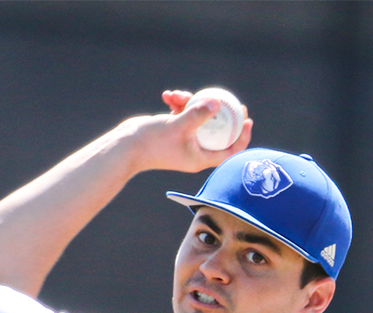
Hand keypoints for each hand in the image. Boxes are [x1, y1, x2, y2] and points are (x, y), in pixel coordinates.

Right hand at [121, 89, 254, 174]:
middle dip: (224, 116)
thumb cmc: (152, 141)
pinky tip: (168, 96)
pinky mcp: (173, 131)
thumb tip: (218, 102)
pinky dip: (177, 104)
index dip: (242, 136)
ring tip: (177, 95)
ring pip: (196, 119)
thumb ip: (198, 114)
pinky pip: (182, 114)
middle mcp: (194, 151)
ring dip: (189, 103)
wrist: (125, 146)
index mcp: (200, 158)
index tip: (247, 120)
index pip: (229, 151)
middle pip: (217, 133)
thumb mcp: (178, 126)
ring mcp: (183, 141)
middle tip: (231, 100)